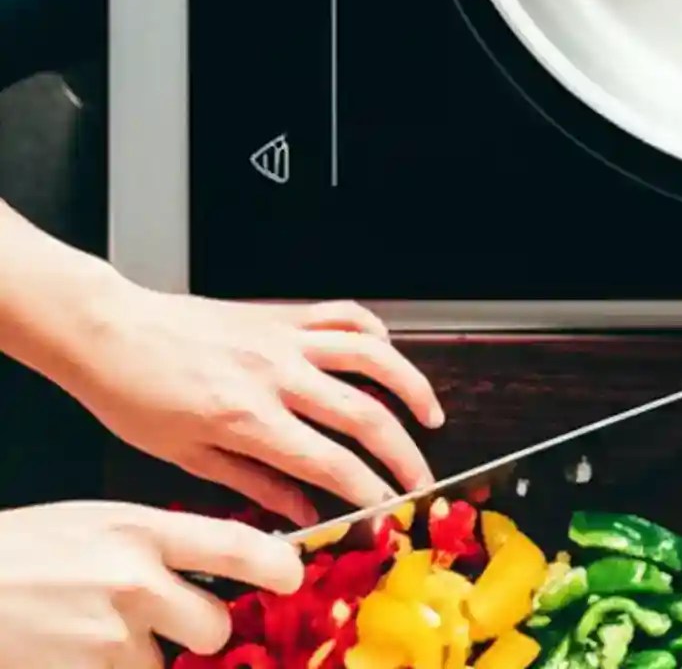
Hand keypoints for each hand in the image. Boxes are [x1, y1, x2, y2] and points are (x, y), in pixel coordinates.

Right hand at [0, 501, 302, 667]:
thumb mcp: (98, 526)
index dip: (279, 566)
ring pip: (167, 665)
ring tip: (94, 633)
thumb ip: (163, 546)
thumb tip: (226, 568)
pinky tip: (77, 652)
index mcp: (139, 532)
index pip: (237, 546)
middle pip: (215, 625)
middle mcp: (132, 584)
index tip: (291, 576)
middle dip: (197, 630)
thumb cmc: (24, 554)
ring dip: (143, 658)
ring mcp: (109, 640)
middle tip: (161, 620)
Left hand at [60, 282, 444, 524]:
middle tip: (420, 480)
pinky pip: (344, 316)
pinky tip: (387, 355)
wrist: (108, 330)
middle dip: (402, 454)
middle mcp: (275, 375)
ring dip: (410, 387)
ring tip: (430, 415)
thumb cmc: (133, 395)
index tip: (386, 510)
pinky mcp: (282, 314)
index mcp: (247, 418)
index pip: (329, 461)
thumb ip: (254, 483)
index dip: (368, 489)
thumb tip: (305, 510)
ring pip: (371, 357)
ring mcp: (284, 339)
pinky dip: (375, 333)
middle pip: (364, 415)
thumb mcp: (185, 456)